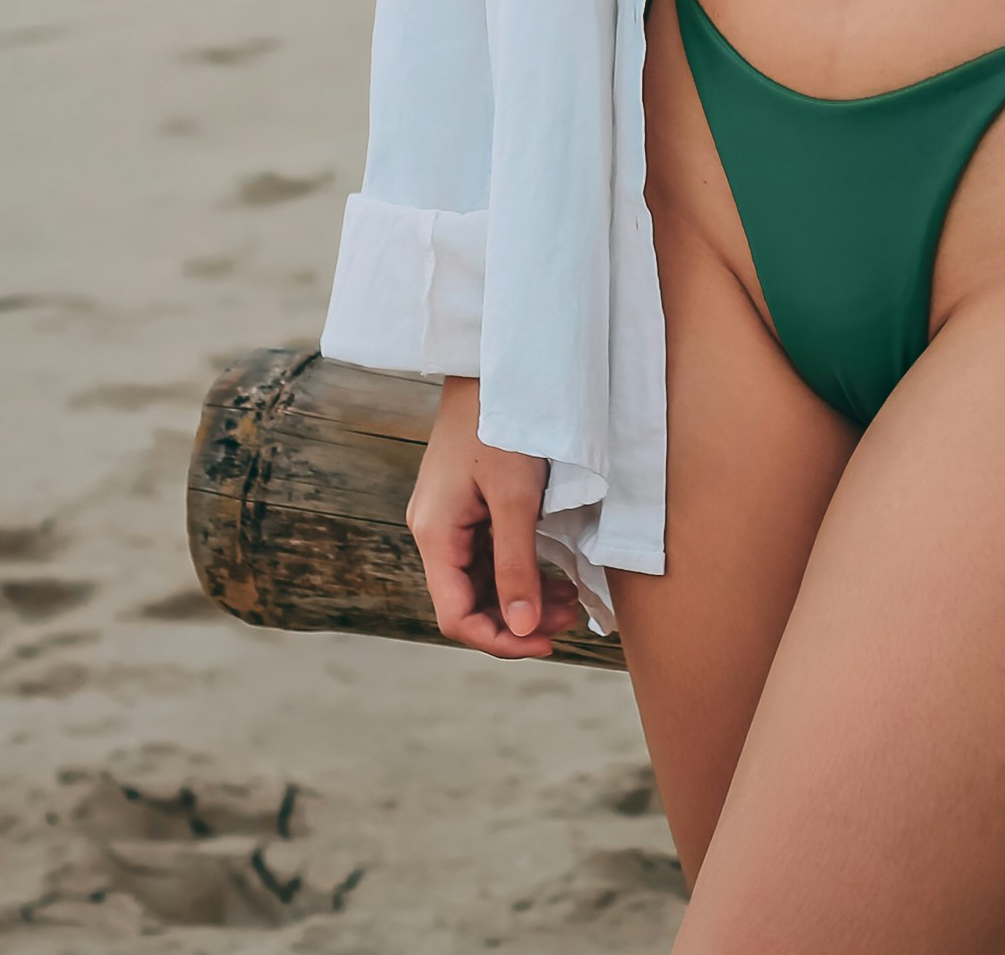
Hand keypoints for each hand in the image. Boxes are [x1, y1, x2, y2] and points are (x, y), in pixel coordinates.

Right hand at [406, 376, 584, 656]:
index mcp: (435, 534)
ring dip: (522, 596)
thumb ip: (516, 565)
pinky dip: (518, 569)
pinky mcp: (464, 505)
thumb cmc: (503, 422)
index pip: (457, 616)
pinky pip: (487, 554)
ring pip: (480, 580)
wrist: (492, 363)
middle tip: (570, 618)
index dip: (500, 640)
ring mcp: (448, 518)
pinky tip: (553, 574)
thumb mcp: (516, 497)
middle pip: (468, 601)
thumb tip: (521, 628)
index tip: (547, 642)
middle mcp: (434, 531)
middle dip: (517, 619)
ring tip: (570, 599)